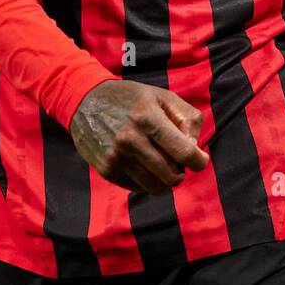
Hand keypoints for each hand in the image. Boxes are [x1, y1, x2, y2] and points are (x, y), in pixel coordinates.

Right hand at [71, 81, 209, 194]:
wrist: (85, 100)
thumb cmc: (131, 98)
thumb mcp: (163, 96)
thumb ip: (188, 119)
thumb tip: (195, 150)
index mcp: (148, 117)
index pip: (184, 152)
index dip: (199, 161)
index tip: (199, 159)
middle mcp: (131, 139)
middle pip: (172, 175)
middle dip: (180, 170)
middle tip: (175, 159)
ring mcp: (116, 156)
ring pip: (156, 187)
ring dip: (164, 179)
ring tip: (159, 162)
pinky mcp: (106, 169)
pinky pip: (138, 188)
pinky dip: (146, 181)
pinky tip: (142, 164)